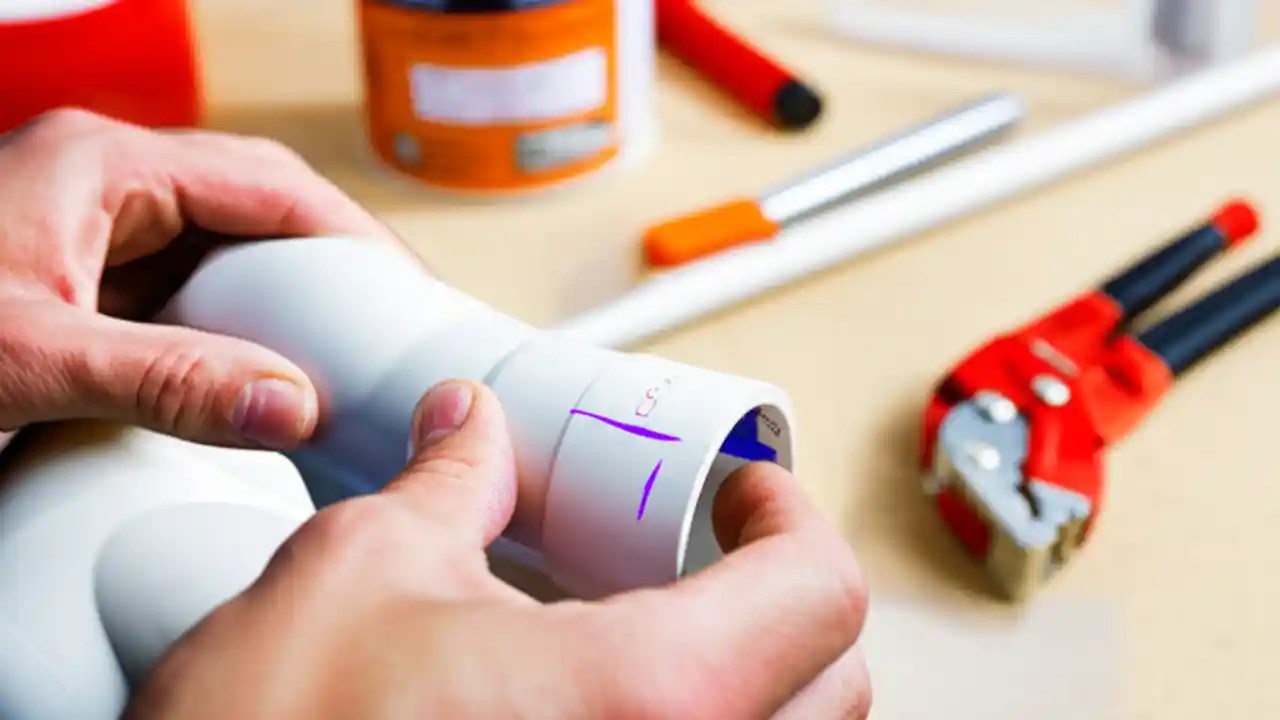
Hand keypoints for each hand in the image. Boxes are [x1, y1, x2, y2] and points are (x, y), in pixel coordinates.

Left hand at [0, 108, 402, 450]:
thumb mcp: (33, 357)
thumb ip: (164, 383)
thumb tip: (289, 407)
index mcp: (100, 165)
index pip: (268, 184)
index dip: (350, 236)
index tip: (405, 289)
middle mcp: (102, 181)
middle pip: (257, 205)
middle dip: (325, 261)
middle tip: (385, 317)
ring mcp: (90, 226)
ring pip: (222, 248)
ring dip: (278, 296)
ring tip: (335, 348)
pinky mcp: (78, 273)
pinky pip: (182, 288)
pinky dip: (230, 324)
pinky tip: (254, 367)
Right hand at [127, 381, 871, 718]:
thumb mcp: (359, 576)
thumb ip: (447, 485)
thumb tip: (466, 432)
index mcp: (651, 701)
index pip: (817, 590)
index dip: (786, 515)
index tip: (745, 493)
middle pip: (831, 682)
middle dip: (786, 597)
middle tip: (716, 553)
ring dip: (756, 674)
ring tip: (666, 625)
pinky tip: (611, 701)